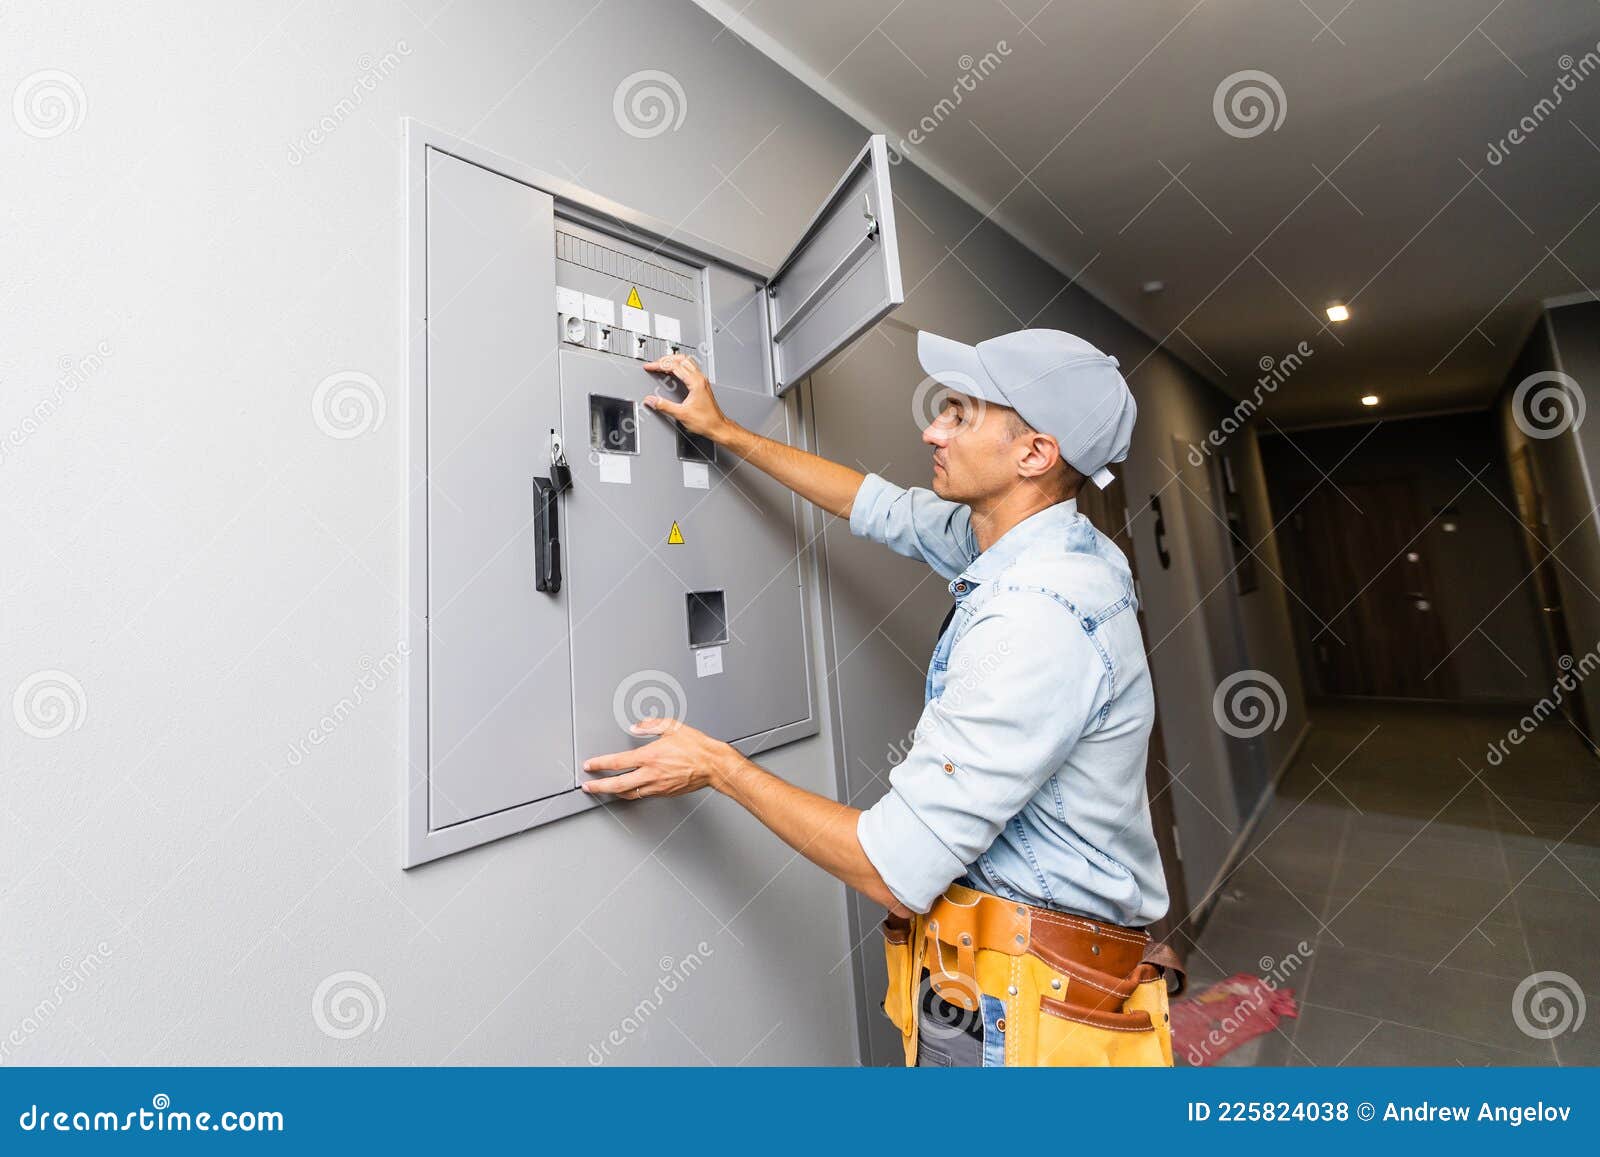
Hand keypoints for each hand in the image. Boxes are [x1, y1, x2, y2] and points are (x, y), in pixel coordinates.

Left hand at [581, 718, 743, 799]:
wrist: (713, 766)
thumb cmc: (697, 747)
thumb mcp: (673, 726)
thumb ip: (651, 725)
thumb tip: (636, 726)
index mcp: (650, 756)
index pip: (617, 762)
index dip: (600, 764)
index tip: (590, 765)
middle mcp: (651, 774)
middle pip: (617, 784)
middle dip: (599, 786)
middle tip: (588, 786)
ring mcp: (657, 786)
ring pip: (629, 793)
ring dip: (614, 792)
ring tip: (604, 790)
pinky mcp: (664, 793)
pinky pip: (642, 795)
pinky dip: (631, 794)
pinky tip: (628, 791)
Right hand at [642, 352, 732, 441]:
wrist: (717, 427)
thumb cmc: (706, 421)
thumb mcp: (681, 414)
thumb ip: (664, 406)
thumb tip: (651, 400)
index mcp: (696, 382)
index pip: (674, 366)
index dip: (659, 365)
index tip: (650, 367)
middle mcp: (700, 379)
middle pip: (681, 359)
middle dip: (666, 359)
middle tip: (654, 364)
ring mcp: (702, 381)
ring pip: (686, 362)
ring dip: (673, 361)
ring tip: (662, 366)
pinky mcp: (702, 385)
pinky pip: (689, 369)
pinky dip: (679, 367)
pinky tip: (672, 373)